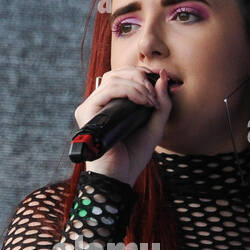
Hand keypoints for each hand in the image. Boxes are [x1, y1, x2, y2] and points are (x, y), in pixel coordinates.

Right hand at [75, 67, 172, 185]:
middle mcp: (98, 104)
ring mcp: (91, 107)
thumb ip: (161, 103)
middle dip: (140, 77)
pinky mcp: (87, 112)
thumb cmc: (134, 155)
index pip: (122, 77)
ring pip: (113, 78)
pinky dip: (130, 91)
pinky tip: (143, 102)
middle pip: (117, 73)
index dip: (142, 74)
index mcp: (110, 105)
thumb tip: (162, 76)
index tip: (161, 83)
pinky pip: (109, 90)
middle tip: (156, 92)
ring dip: (138, 85)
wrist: (121, 176)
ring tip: (151, 100)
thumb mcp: (155, 125)